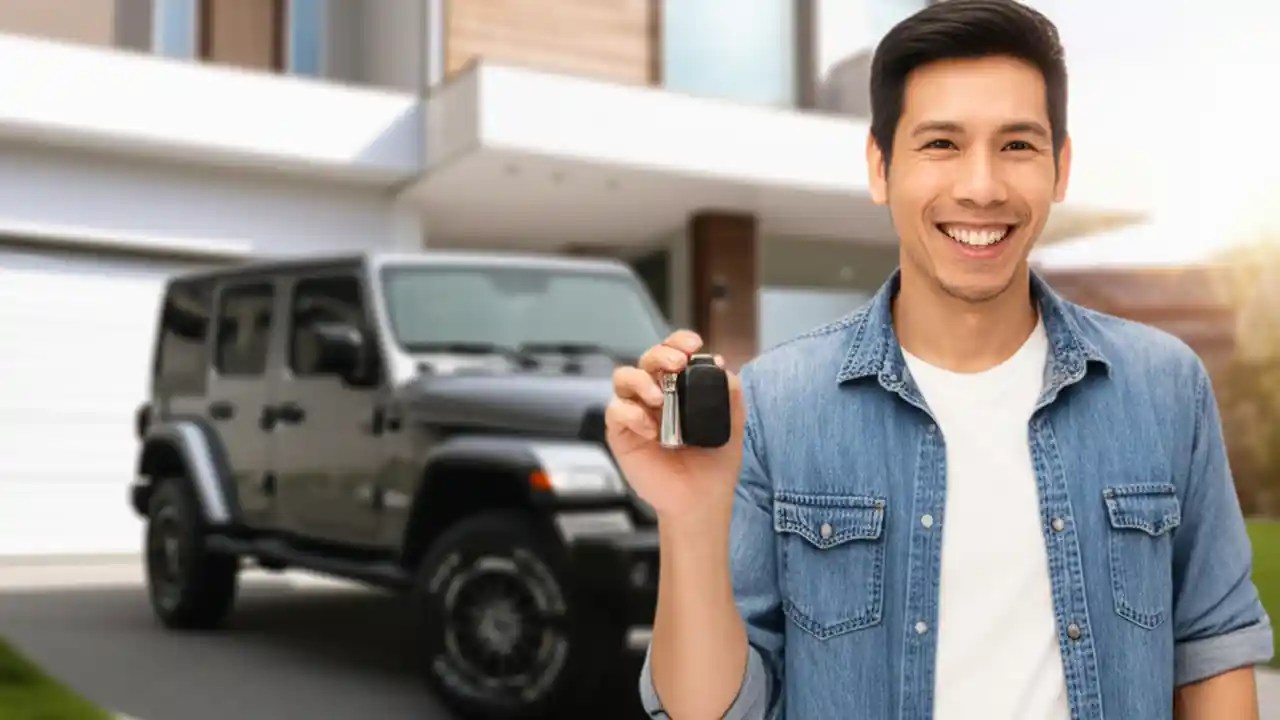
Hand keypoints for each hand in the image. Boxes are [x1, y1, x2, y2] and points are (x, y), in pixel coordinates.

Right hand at [605, 330, 745, 523]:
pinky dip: (630, 413)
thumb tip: (721, 363)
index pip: (673, 354)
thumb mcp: (732, 425)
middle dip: (659, 354)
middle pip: (646, 360)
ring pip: (623, 377)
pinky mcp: (621, 433)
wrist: (700, 501)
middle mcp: (655, 396)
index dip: (678, 341)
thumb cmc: (714, 465)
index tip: (693, 344)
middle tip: (676, 363)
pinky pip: (616, 411)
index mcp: (680, 389)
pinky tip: (650, 429)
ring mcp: (636, 413)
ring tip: (658, 398)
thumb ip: (730, 394)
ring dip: (640, 380)